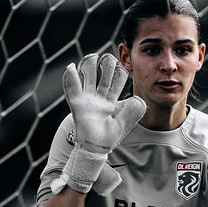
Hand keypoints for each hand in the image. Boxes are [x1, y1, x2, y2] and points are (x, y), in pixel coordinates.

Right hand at [58, 52, 145, 193]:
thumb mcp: (125, 124)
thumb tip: (137, 98)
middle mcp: (99, 96)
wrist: (96, 149)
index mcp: (111, 99)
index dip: (120, 72)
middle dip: (106, 63)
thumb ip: (134, 111)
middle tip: (107, 60)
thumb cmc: (109, 138)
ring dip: (89, 64)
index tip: (122, 70)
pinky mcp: (77, 104)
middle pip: (103, 74)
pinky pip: (72, 89)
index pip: (117, 80)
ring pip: (88, 76)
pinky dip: (70, 78)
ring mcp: (87, 99)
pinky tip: (71, 67)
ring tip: (92, 57)